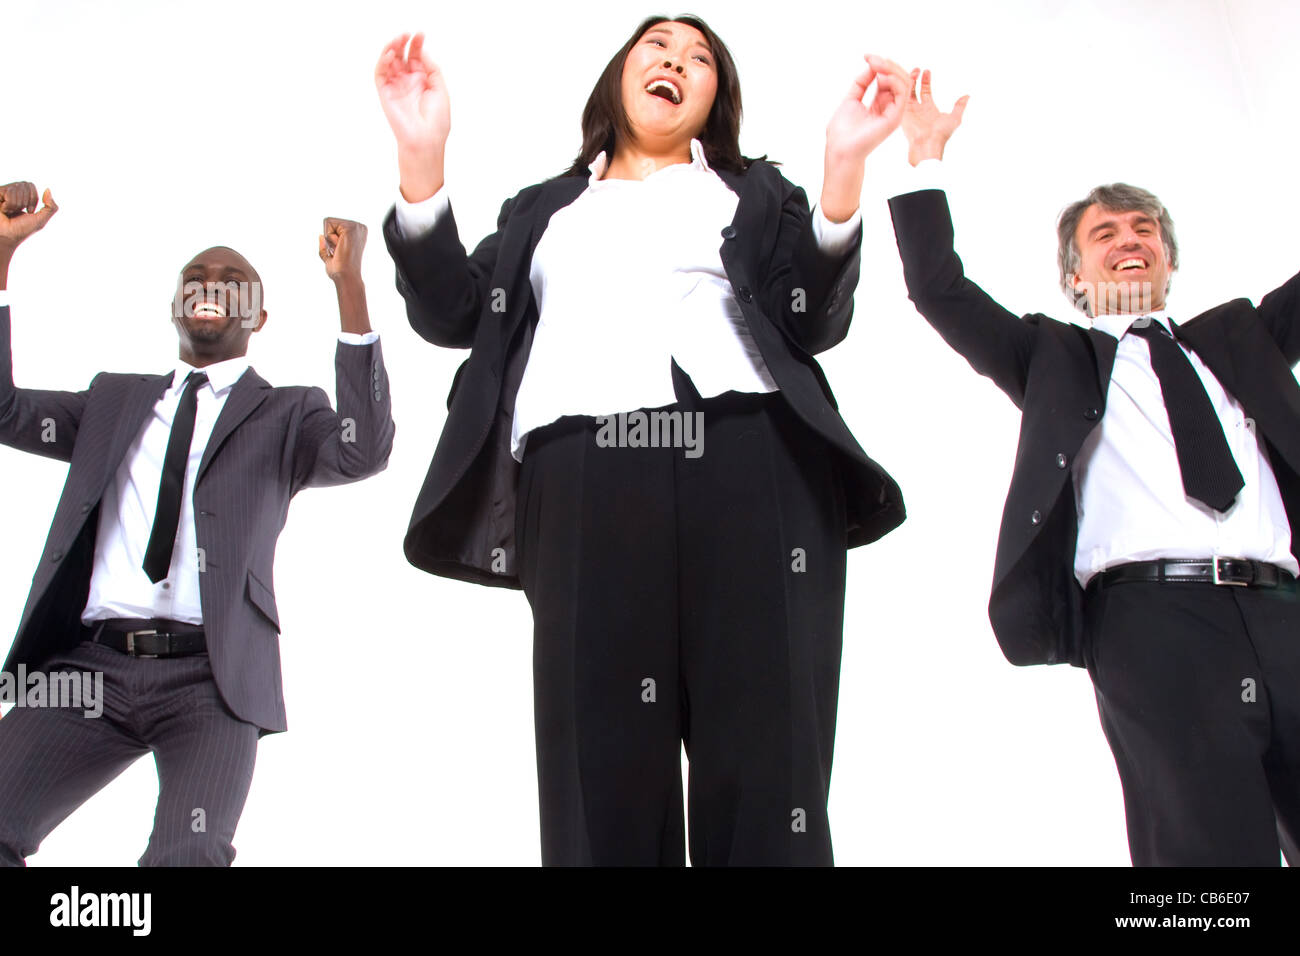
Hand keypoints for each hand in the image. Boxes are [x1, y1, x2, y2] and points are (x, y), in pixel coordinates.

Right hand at [0, 183, 56, 251]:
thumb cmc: (21, 230)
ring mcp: (3, 192)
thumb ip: (51, 207)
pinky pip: (9, 192)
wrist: (5, 236)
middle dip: (26, 201)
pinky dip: (10, 204)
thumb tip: (48, 189)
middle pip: (26, 184)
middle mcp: (12, 192)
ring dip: (16, 204)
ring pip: (17, 188)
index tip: (29, 211)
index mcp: (22, 196)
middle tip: (17, 212)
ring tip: (9, 212)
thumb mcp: (41, 220)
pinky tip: (4, 210)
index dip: (32, 199)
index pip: (31, 185)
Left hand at [319, 218, 366, 282]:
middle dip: (329, 238)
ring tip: (339, 250)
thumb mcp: (331, 256)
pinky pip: (328, 223)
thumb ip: (325, 246)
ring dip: (329, 238)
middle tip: (339, 251)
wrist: (346, 277)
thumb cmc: (341, 270)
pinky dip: (329, 237)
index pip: (335, 225)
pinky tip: (339, 247)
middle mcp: (359, 228)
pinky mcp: (350, 228)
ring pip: (329, 222)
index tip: (339, 251)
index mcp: (358, 233)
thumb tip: (320, 236)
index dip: (331, 239)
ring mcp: (356, 227)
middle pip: (331, 222)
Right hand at [375, 32, 449, 200]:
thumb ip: (432, 69)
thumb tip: (422, 53)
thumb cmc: (436, 122)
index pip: (416, 58)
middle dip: (404, 44)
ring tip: (398, 39)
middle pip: (402, 57)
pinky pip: (380, 74)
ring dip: (392, 48)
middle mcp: (407, 83)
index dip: (417, 45)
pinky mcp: (385, 94)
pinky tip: (391, 54)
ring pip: (389, 62)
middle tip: (407, 34)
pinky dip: (383, 62)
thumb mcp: (440, 90)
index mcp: (422, 82)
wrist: (426, 141)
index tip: (420, 34)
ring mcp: (396, 87)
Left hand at [825, 54, 910, 162]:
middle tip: (871, 58)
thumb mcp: (851, 99)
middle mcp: (888, 107)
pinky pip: (902, 94)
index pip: (887, 78)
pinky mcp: (895, 118)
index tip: (866, 56)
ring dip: (890, 69)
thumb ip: (862, 82)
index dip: (879, 65)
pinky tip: (881, 76)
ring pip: (903, 83)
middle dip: (886, 64)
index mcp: (878, 103)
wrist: (840, 148)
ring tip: (876, 64)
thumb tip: (871, 65)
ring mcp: (893, 113)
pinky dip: (893, 81)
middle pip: (897, 78)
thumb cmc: (842, 130)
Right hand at [901, 69, 967, 165]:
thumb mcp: (955, 118)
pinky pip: (900, 97)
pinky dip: (901, 88)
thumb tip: (967, 96)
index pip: (926, 91)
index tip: (927, 71)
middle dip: (915, 78)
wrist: (928, 144)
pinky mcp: (902, 113)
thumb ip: (959, 106)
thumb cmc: (941, 134)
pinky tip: (902, 79)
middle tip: (917, 69)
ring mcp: (909, 111)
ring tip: (911, 70)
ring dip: (907, 81)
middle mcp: (918, 109)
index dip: (926, 81)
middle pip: (914, 90)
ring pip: (906, 92)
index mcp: (929, 108)